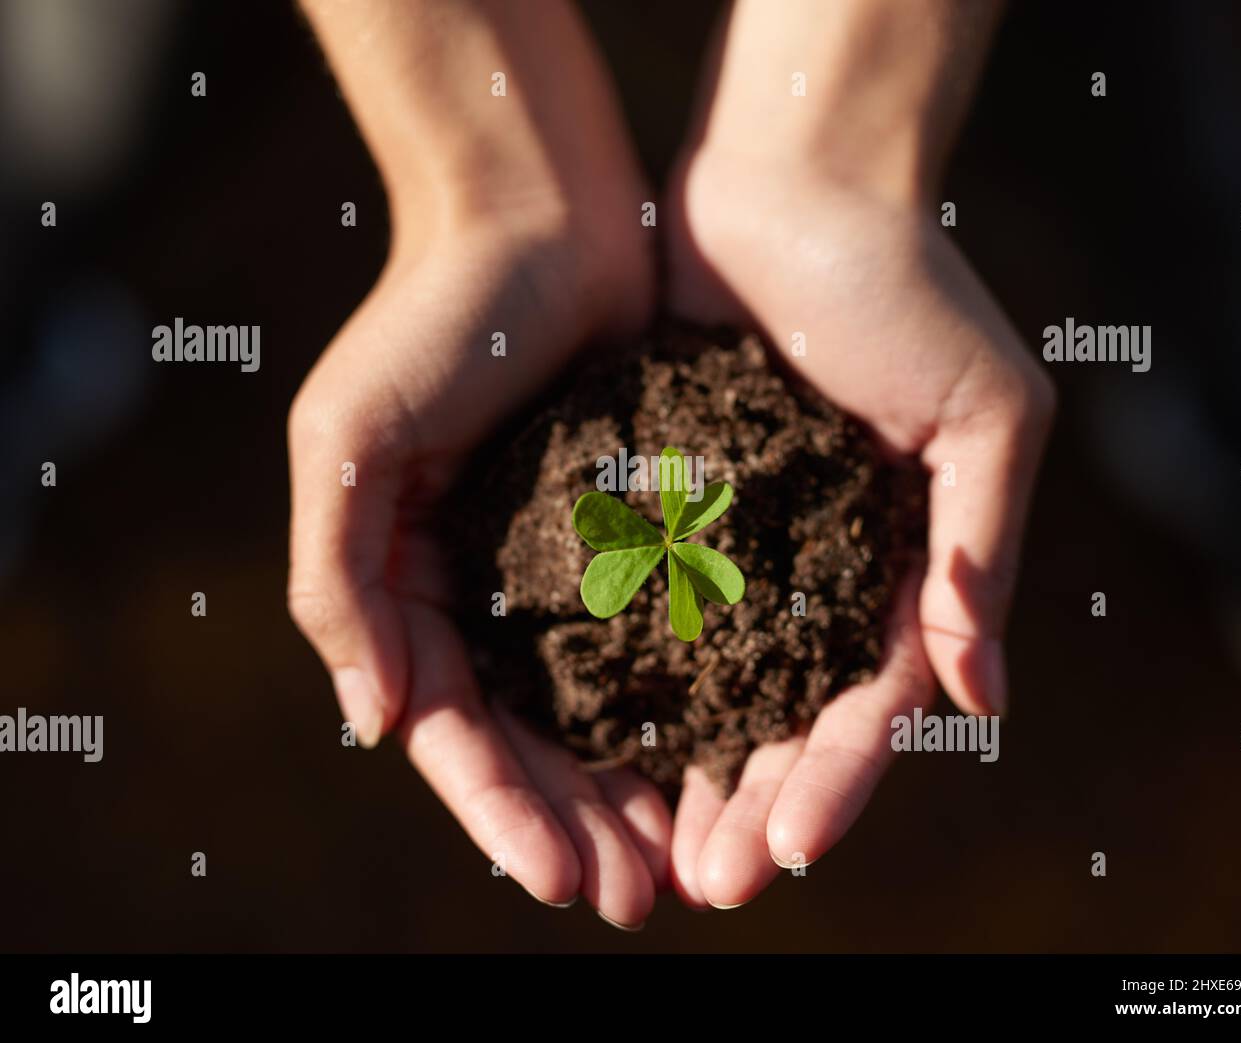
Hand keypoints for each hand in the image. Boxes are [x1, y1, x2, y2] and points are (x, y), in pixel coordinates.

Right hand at [293, 0, 667, 928]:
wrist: (536, 213)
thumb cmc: (434, 319)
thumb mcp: (349, 442)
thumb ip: (339, 578)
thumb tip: (373, 718)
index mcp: (408, 584)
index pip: (452, 728)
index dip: (500, 810)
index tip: (563, 880)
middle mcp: (486, 589)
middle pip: (532, 738)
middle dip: (581, 823)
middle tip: (645, 899)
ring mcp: (565, 564)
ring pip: (604, 703)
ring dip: (640, 784)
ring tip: (693, 858)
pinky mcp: (638, 528)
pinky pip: (663, 631)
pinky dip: (688, 695)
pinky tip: (732, 750)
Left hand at [661, 122, 1053, 909]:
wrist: (792, 183)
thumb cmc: (904, 286)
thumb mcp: (983, 415)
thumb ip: (979, 552)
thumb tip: (986, 697)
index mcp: (895, 568)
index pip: (870, 703)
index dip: (834, 781)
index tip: (788, 850)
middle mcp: (810, 573)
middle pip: (776, 719)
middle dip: (744, 805)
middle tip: (698, 885)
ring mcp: (729, 546)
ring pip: (698, 686)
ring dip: (674, 772)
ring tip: (637, 851)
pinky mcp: (657, 506)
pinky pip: (633, 606)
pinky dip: (611, 676)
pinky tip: (575, 740)